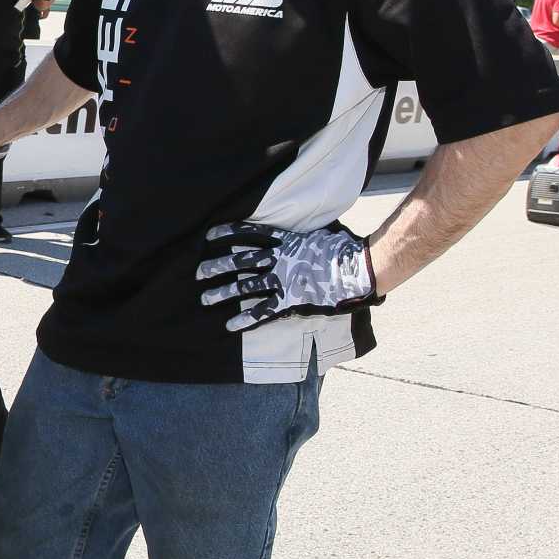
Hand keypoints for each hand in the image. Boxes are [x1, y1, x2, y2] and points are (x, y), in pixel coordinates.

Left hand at [195, 221, 381, 332]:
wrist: (360, 267)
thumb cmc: (343, 250)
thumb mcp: (318, 235)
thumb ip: (301, 236)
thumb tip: (296, 234)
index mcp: (286, 241)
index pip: (251, 233)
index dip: (228, 233)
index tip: (208, 235)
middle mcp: (280, 259)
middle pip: (240, 261)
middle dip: (216, 266)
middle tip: (198, 273)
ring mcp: (284, 280)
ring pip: (246, 286)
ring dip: (223, 292)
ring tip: (204, 299)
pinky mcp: (291, 300)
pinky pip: (264, 311)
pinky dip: (245, 319)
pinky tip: (229, 325)